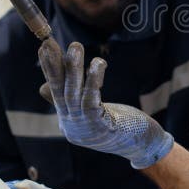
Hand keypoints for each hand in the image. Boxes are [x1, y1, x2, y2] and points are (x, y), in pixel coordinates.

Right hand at [38, 39, 173, 168]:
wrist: (144, 146)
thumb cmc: (119, 125)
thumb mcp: (91, 112)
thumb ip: (72, 100)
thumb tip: (44, 87)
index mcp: (68, 121)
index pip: (55, 90)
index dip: (50, 69)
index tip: (44, 47)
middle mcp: (72, 126)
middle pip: (61, 91)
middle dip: (55, 66)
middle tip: (50, 42)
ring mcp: (85, 129)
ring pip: (74, 94)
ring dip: (74, 69)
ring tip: (75, 46)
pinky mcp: (101, 128)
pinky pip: (92, 100)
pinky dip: (93, 81)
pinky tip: (97, 63)